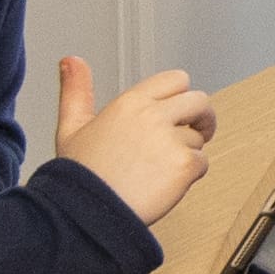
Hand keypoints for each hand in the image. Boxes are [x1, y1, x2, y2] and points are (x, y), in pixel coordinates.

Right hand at [57, 57, 218, 227]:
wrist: (84, 213)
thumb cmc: (79, 175)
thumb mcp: (71, 127)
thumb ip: (76, 91)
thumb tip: (72, 60)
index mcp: (130, 103)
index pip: (176, 79)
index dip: (181, 95)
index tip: (177, 111)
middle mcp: (153, 116)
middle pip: (200, 101)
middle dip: (201, 117)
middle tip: (194, 134)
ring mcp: (171, 140)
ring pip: (199, 138)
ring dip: (187, 153)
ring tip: (158, 170)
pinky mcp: (184, 165)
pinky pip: (202, 163)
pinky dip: (190, 175)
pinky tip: (164, 183)